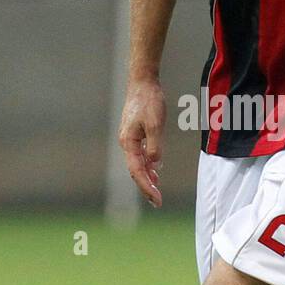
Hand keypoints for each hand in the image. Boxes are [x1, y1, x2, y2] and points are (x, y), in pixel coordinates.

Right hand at [118, 79, 165, 205]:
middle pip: (135, 171)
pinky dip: (148, 165)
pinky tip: (155, 171)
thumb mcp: (155, 124)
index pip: (137, 171)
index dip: (147, 187)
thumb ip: (155, 145)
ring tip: (156, 191)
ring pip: (138, 164)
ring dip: (147, 178)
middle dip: (146, 187)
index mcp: (128, 142)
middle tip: (157, 202)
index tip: (157, 199)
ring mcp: (130, 138)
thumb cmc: (149, 101)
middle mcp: (127, 143)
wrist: (142, 82)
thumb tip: (155, 163)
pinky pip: (141, 155)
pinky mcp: (136, 133)